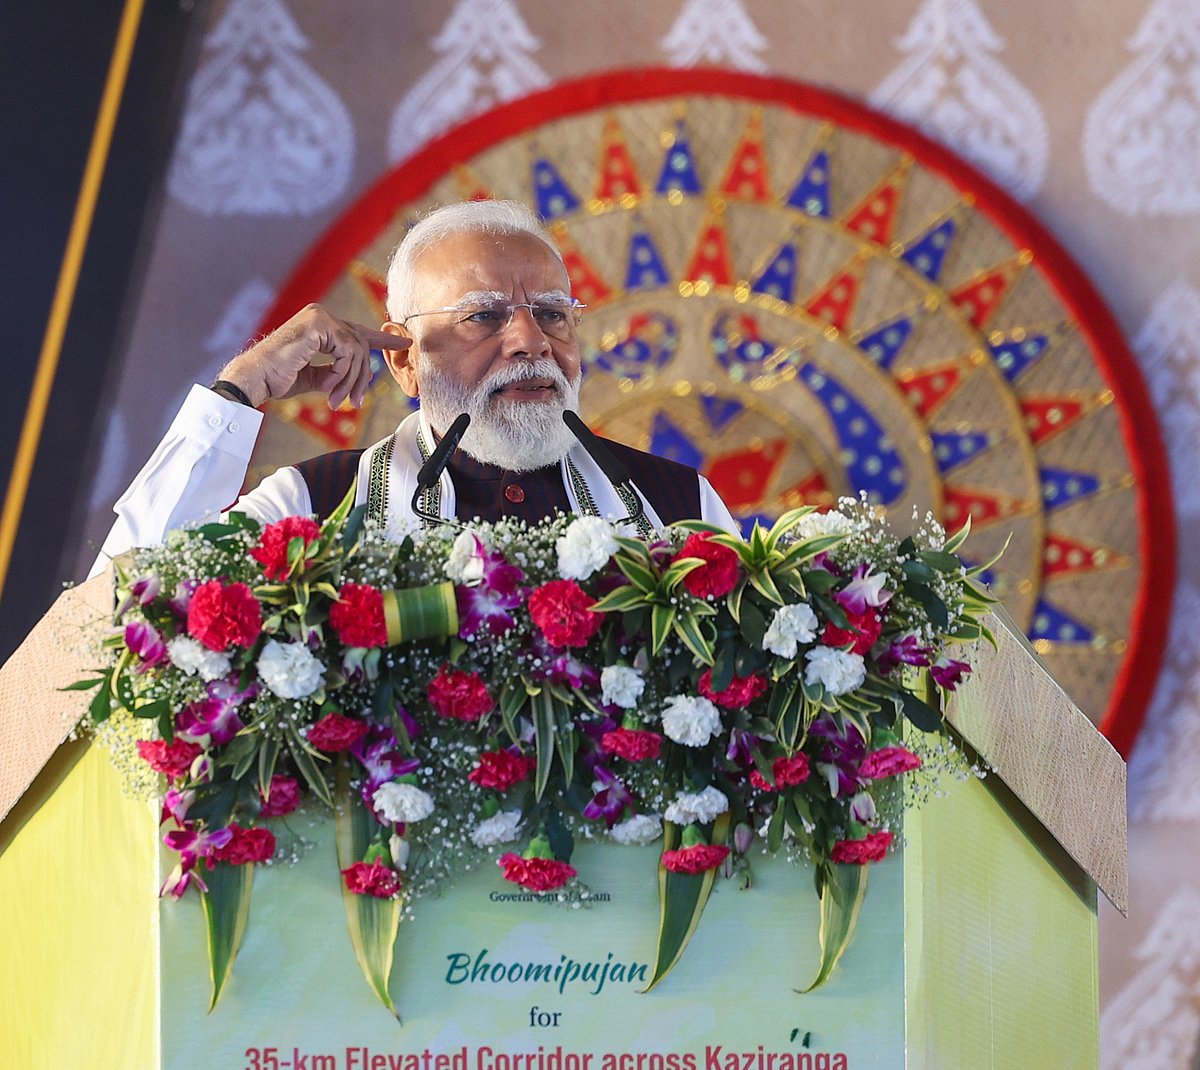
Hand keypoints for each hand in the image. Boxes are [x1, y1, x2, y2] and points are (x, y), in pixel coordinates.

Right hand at [215, 304, 409, 408]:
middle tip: (356, 401)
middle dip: (362, 377)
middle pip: (362, 345)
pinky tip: (328, 386)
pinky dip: (342, 373)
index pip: (357, 332)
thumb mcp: (315, 377)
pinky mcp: (319, 323)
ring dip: (351, 380)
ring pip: (358, 350)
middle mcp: (321, 316)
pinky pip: (348, 351)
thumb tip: (356, 379)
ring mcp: (320, 316)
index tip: (405, 343)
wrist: (255, 380)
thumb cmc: (277, 379)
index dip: (383, 339)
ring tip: (338, 399)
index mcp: (319, 326)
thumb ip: (335, 372)